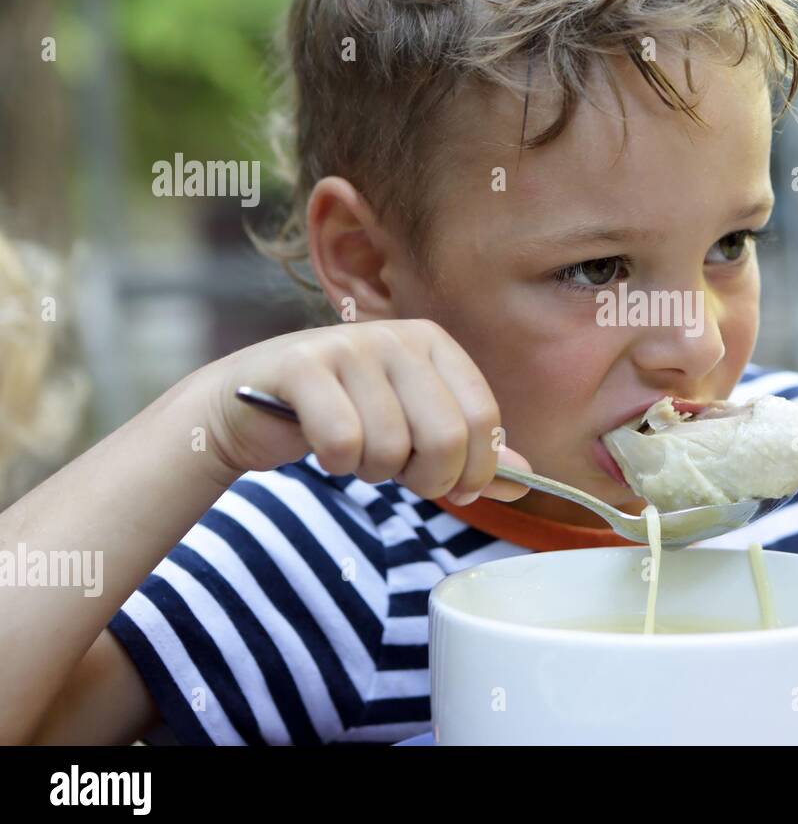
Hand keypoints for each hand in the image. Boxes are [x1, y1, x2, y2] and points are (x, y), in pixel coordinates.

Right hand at [194, 319, 530, 503]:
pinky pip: (342, 440)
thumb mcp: (415, 431)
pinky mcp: (301, 365)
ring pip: (391, 446)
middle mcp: (396, 336)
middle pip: (447, 436)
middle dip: (428, 479)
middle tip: (401, 476)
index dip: (476, 469)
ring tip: (355, 452)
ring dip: (373, 470)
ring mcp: (348, 346)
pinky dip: (335, 462)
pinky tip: (323, 447)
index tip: (455, 488)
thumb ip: (470, 454)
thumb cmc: (344, 417)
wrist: (247, 405)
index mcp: (434, 343)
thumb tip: (525, 482)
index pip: (484, 418)